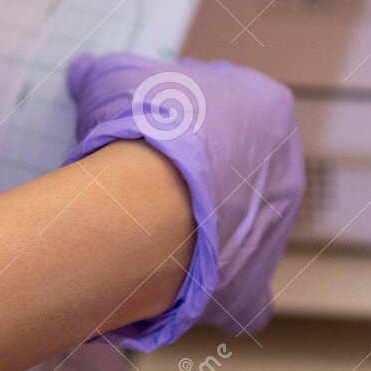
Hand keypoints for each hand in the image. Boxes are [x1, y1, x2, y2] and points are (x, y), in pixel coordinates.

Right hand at [64, 53, 304, 348]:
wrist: (149, 202)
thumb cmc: (144, 126)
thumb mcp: (113, 75)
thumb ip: (104, 74)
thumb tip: (86, 74)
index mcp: (269, 107)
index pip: (230, 106)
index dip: (183, 116)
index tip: (149, 127)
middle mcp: (285, 168)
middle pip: (238, 170)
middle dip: (197, 175)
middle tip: (147, 180)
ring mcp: (273, 232)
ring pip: (237, 229)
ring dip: (202, 230)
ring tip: (148, 230)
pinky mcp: (250, 286)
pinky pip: (238, 296)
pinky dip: (208, 296)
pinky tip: (171, 287)